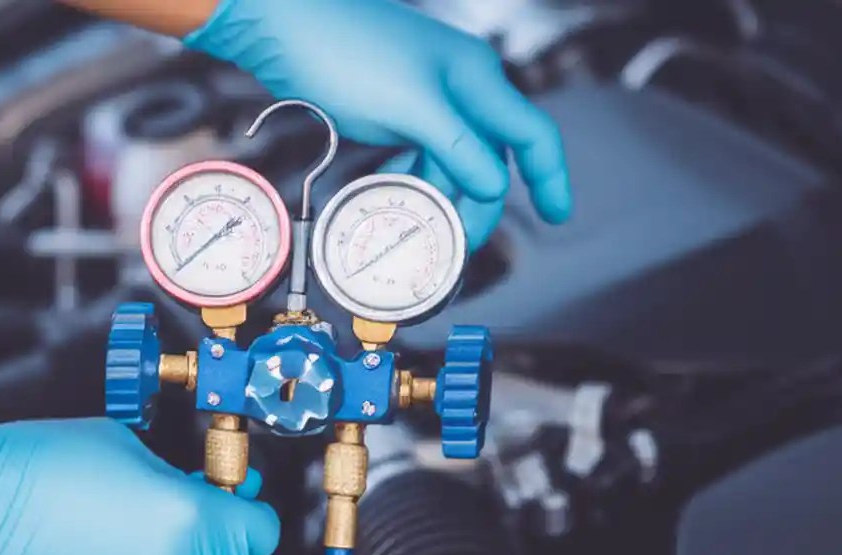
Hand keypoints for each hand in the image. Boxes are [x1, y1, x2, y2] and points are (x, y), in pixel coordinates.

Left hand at [186, 0, 571, 249]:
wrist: (283, 22)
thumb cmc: (345, 52)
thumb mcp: (409, 107)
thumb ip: (458, 148)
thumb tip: (494, 187)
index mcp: (477, 80)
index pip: (533, 133)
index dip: (552, 177)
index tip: (558, 216)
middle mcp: (462, 87)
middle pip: (491, 157)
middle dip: (479, 203)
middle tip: (457, 245)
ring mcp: (429, 96)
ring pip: (452, 159)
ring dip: (439, 193)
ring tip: (416, 222)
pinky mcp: (398, 105)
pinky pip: (422, 151)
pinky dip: (413, 176)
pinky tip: (391, 190)